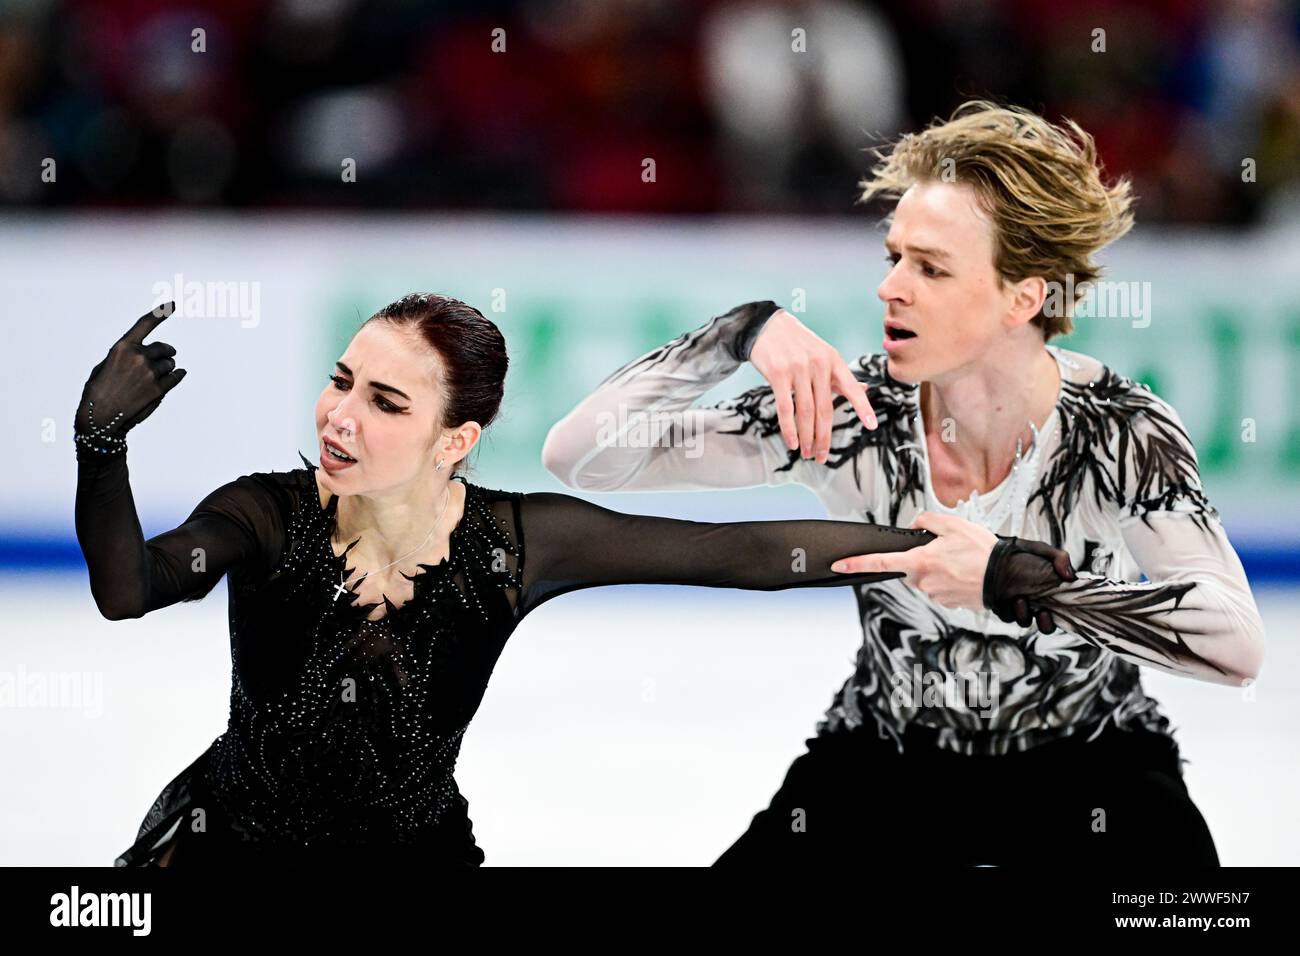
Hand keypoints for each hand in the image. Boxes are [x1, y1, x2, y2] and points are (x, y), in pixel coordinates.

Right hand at [77, 302, 186, 437]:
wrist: (101, 418)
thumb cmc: (99, 391)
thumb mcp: (106, 366)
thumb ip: (126, 356)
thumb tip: (151, 355)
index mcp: (122, 348)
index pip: (144, 325)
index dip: (160, 314)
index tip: (172, 304)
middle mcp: (137, 357)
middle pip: (163, 348)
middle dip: (166, 352)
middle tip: (167, 355)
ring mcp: (149, 374)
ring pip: (170, 364)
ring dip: (167, 367)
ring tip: (154, 377)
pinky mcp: (158, 390)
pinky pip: (176, 377)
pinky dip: (177, 375)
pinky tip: (178, 374)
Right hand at [749, 309, 877, 463]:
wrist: (766, 326)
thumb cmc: (797, 344)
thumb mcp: (823, 354)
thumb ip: (840, 376)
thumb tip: (864, 389)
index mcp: (833, 360)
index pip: (852, 387)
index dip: (863, 407)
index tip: (872, 425)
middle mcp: (818, 364)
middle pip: (825, 408)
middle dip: (825, 436)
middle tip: (823, 456)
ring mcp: (798, 368)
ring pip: (806, 411)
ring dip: (807, 437)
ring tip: (808, 453)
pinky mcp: (778, 374)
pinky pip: (785, 407)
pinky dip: (789, 428)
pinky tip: (792, 442)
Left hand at [830, 512, 995, 608]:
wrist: (1007, 577)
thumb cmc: (982, 552)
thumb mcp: (953, 524)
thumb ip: (927, 521)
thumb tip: (916, 526)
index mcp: (920, 562)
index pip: (880, 563)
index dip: (857, 564)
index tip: (839, 565)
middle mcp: (924, 582)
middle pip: (909, 568)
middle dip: (920, 559)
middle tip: (947, 550)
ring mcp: (935, 595)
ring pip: (926, 578)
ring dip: (938, 569)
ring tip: (962, 561)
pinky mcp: (948, 603)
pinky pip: (941, 588)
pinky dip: (949, 580)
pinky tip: (965, 573)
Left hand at [982, 535, 1077, 632]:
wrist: (991, 551)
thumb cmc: (1018, 551)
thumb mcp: (1041, 550)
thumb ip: (1060, 558)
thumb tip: (1071, 576)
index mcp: (1048, 591)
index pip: (1061, 611)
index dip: (1063, 616)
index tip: (1060, 611)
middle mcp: (1034, 601)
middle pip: (1045, 624)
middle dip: (1046, 624)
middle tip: (1043, 613)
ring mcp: (1017, 605)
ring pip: (1024, 621)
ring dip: (1024, 615)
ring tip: (1020, 599)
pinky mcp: (1001, 606)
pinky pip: (1007, 616)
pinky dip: (1009, 612)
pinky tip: (1009, 601)